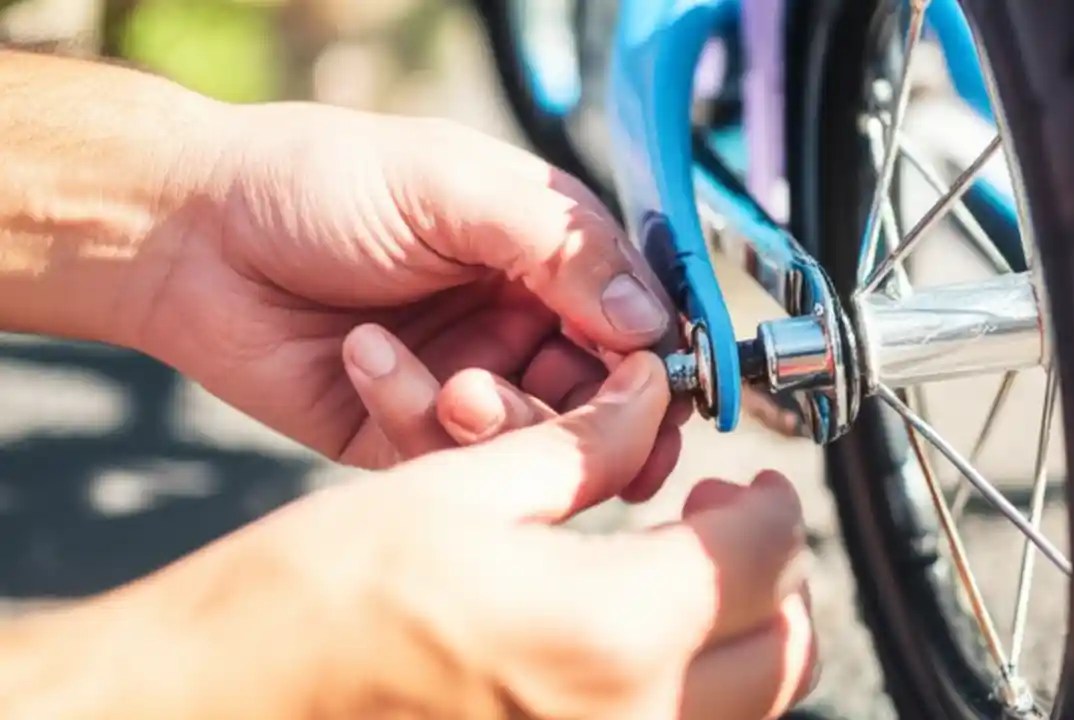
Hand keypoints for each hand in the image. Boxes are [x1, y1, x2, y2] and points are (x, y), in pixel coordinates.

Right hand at [31, 355, 815, 719]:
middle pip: (779, 650)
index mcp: (608, 630)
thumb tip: (637, 404)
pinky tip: (623, 633)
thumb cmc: (309, 602)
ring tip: (675, 571)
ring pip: (745, 706)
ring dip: (739, 633)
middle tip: (717, 520)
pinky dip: (686, 685)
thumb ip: (574, 448)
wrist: (219, 703)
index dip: (765, 500)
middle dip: (771, 574)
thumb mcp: (454, 490)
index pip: (761, 555)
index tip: (739, 477)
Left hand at [135, 102, 685, 468]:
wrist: (189, 234)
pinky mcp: (406, 432)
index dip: (654, 365)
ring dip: (499, 420)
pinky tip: (368, 359)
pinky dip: (417, 416)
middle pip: (600, 399)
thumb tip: (652, 321)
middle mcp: (515, 322)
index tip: (652, 393)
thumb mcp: (451, 186)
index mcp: (543, 255)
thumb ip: (561, 246)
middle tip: (566, 418)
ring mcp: (466, 380)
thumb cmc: (317, 182)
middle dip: (589, 419)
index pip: (636, 322)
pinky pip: (447, 458)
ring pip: (532, 441)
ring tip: (452, 385)